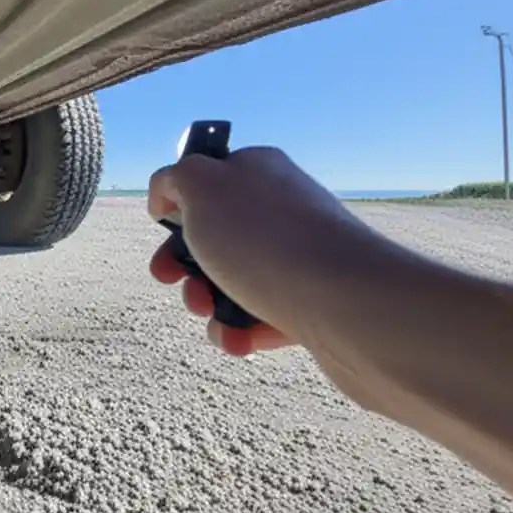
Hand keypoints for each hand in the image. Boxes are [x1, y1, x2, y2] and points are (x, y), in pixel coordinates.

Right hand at [147, 147, 376, 355]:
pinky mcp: (314, 303)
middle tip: (172, 279)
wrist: (348, 304)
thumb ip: (175, 179)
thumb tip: (169, 192)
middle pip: (215, 236)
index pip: (209, 178)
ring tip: (211, 317)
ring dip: (208, 302)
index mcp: (258, 171)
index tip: (164, 227)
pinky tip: (238, 341)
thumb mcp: (201, 188)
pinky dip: (242, 332)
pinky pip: (263, 317)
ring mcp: (299, 258)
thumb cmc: (267, 241)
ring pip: (235, 281)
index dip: (179, 204)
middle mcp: (282, 209)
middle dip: (184, 263)